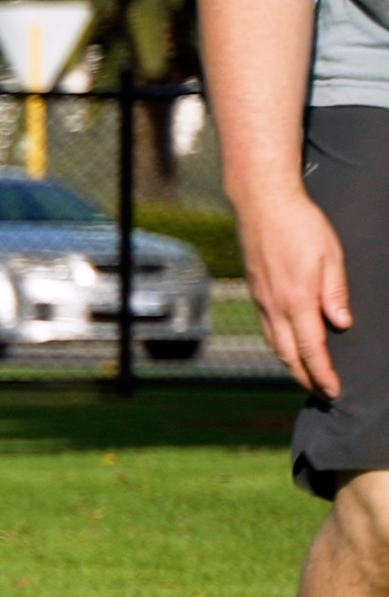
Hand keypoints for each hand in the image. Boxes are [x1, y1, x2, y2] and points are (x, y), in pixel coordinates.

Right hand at [242, 191, 353, 396]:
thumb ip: (335, 292)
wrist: (262, 204)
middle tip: (320, 392)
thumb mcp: (331, 256)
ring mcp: (261, 300)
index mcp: (297, 300)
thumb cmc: (302, 225)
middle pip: (287, 355)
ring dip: (290, 364)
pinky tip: (288, 344)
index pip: (311, 349)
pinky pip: (267, 328)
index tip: (333, 391)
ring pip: (274, 344)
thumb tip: (341, 324)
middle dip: (305, 377)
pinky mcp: (256, 292)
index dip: (323, 373)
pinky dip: (279, 345)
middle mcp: (274, 306)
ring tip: (306, 375)